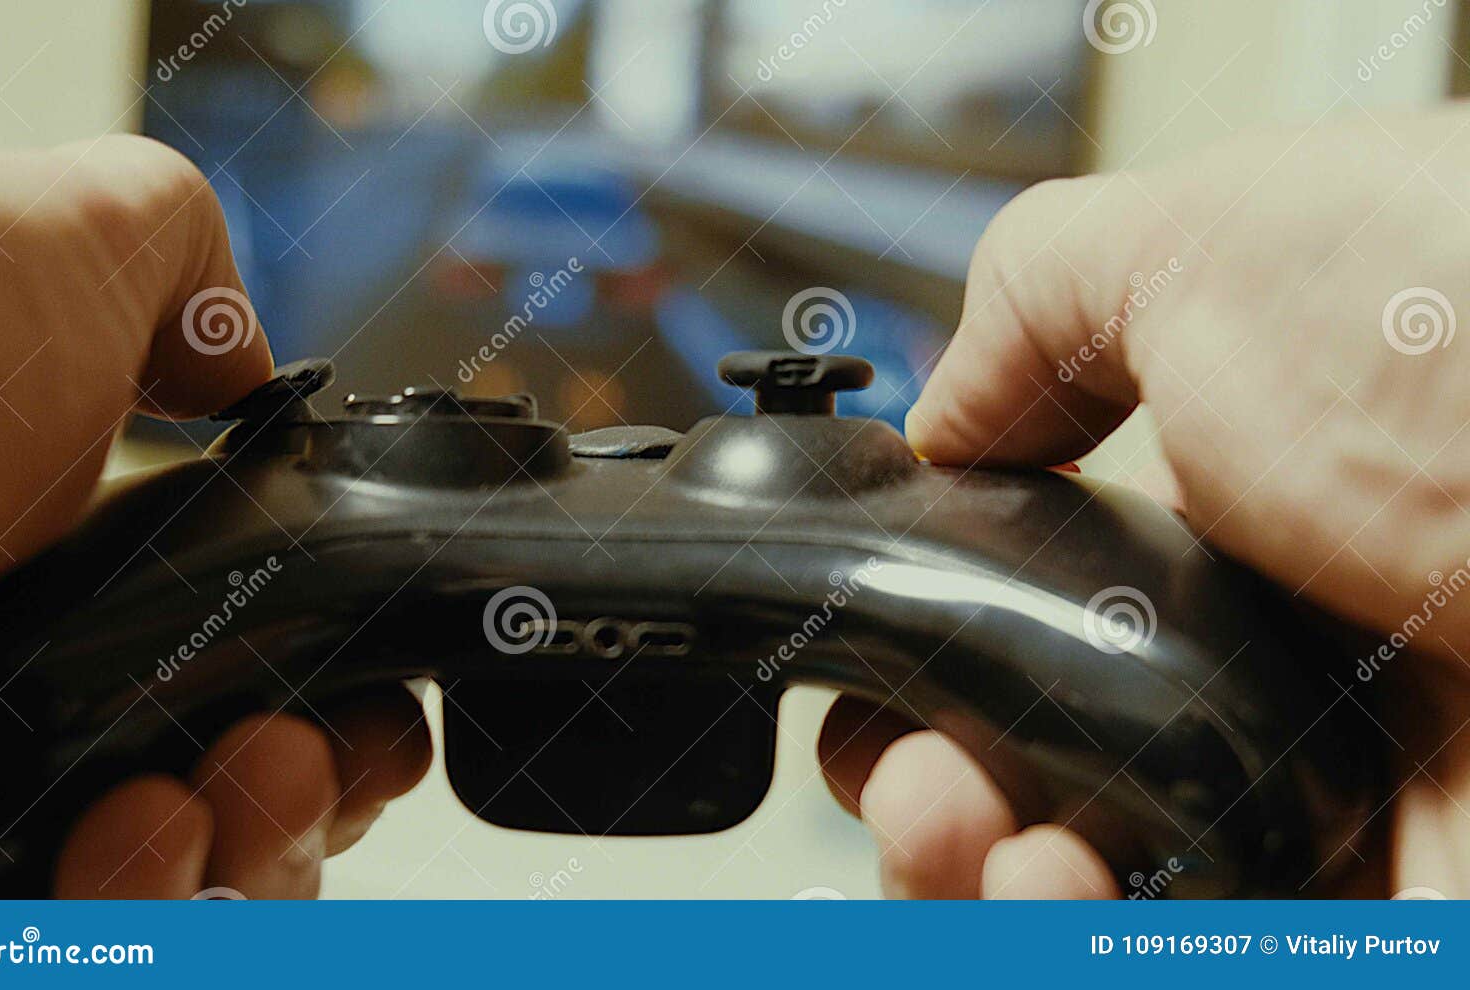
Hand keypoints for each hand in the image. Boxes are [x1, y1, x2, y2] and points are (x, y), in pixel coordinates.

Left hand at [0, 136, 429, 896]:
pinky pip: (60, 936)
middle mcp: (39, 690)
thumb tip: (238, 357)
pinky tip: (122, 842)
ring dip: (247, 861)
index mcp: (92, 568)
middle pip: (241, 813)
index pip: (265, 684)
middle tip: (289, 754)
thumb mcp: (53, 236)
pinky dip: (136, 911)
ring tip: (205, 793)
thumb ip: (178, 260)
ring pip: (179, 898)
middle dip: (306, 805)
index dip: (348, 714)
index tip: (376, 713)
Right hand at [821, 103, 1469, 898]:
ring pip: (1120, 905)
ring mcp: (1350, 813)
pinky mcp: (1410, 901)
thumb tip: (946, 408)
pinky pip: (1237, 954)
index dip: (922, 696)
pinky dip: (1111, 951)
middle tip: (921, 802)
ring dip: (999, 901)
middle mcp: (1276, 689)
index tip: (879, 714)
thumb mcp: (1210, 244)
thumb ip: (1044, 305)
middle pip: (1051, 805)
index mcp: (1214, 546)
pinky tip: (1064, 909)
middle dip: (936, 822)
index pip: (1021, 659)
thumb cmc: (1468, 316)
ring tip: (991, 862)